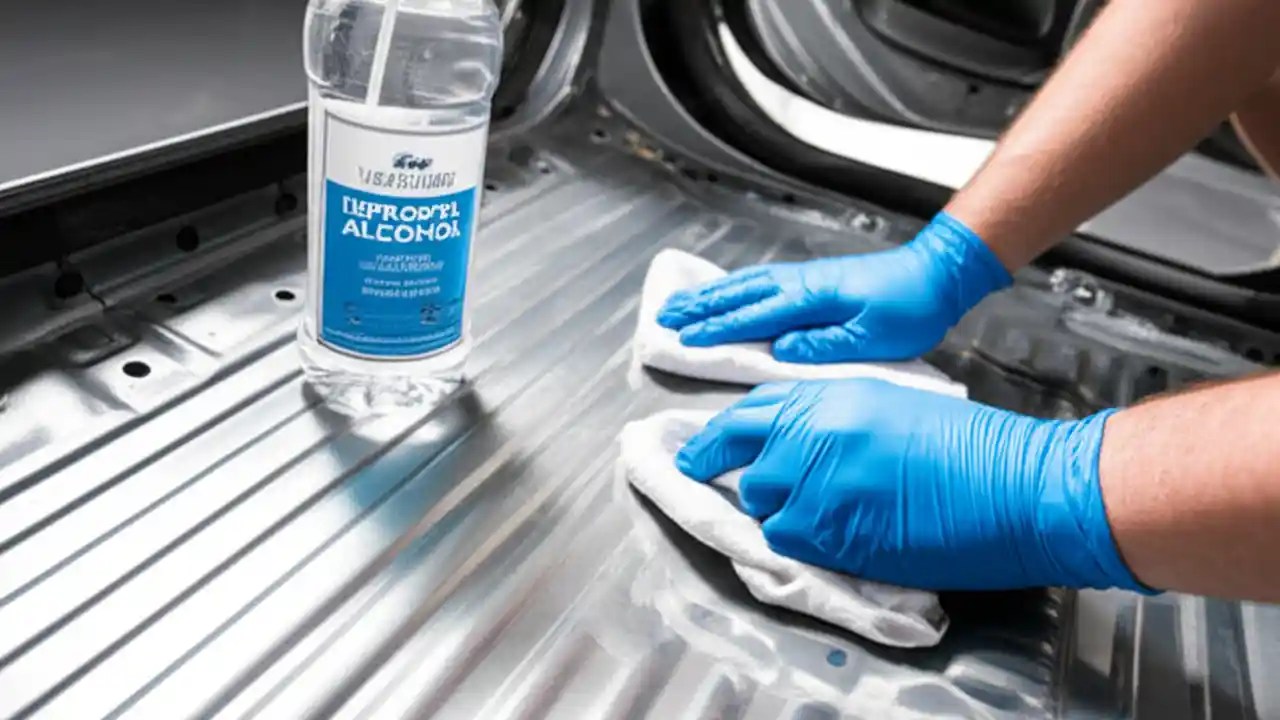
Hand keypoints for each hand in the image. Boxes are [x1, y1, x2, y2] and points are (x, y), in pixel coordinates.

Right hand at [657, 212, 1010, 362]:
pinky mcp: (813, 280)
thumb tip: (783, 350)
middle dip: (699, 307)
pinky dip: (733, 287)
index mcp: (812, 300)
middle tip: (664, 318)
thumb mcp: (874, 336)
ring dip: (710, 295)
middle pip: (739, 294)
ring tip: (680, 303)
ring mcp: (805, 278)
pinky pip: (760, 281)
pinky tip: (724, 293)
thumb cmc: (911, 309)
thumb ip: (826, 345)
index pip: (754, 317)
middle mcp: (801, 284)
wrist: (937, 273)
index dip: (717, 329)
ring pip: (745, 284)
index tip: (685, 339)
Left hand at [675, 379, 1150, 591]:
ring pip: (765, 507)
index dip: (718, 437)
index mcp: (830, 397)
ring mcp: (820, 484)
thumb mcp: (890, 407)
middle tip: (741, 486)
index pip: (749, 414)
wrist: (1016, 483)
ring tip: (820, 516)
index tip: (695, 453)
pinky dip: (801, 543)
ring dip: (780, 513)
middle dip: (744, 478)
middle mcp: (814, 435)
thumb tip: (794, 446)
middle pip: (748, 463)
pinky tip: (834, 538)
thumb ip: (832, 421)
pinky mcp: (835, 532)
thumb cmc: (970, 444)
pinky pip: (790, 541)